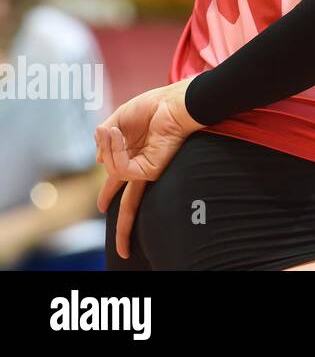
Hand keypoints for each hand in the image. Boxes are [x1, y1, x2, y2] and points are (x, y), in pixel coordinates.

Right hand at [94, 76, 202, 258]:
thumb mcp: (118, 121)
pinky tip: (116, 137)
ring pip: (122, 191)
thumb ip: (104, 140)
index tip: (102, 206)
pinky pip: (121, 172)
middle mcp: (139, 167)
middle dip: (123, 229)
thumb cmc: (152, 107)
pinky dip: (114, 155)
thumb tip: (97, 159)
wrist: (175, 103)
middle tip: (122, 252)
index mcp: (132, 155)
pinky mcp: (151, 171)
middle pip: (129, 204)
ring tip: (112, 132)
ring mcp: (145, 170)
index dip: (108, 194)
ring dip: (107, 153)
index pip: (119, 181)